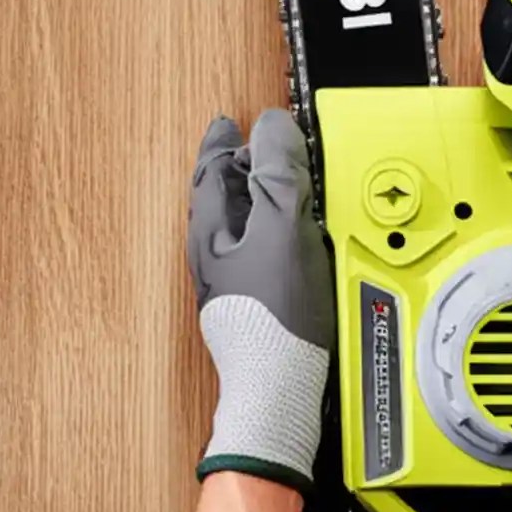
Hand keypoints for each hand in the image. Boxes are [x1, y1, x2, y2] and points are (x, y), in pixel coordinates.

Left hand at [187, 109, 333, 491]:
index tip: (229, 122)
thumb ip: (279, 176)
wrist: (281, 388)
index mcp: (213, 233)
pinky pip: (264, 249)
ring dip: (261, 198)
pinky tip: (300, 236)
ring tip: (281, 184)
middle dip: (239, 169)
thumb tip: (274, 126)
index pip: (211, 171)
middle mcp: (219, 255)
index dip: (223, 142)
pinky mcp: (262, 302)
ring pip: (243, 224)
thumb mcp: (282, 231)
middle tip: (258, 147)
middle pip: (223, 197)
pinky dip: (278, 229)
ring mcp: (238, 281)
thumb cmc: (274, 317)